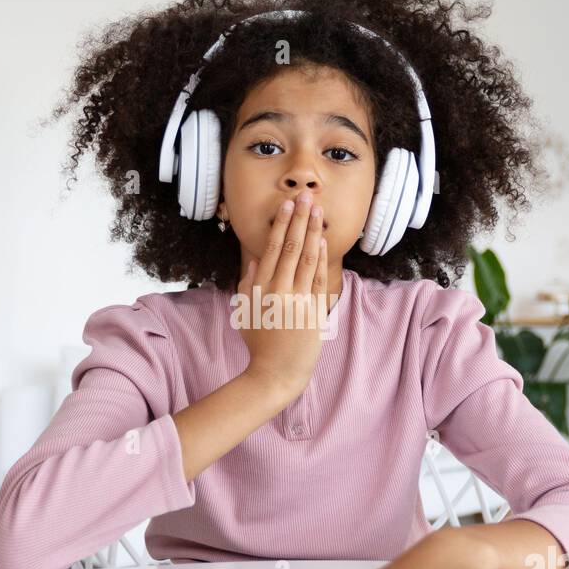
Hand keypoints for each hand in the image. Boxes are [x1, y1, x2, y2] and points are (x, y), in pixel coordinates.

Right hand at [238, 190, 327, 400]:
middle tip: (306, 196)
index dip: (281, 224)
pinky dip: (321, 256)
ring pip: (306, 257)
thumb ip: (248, 283)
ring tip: (318, 210)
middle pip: (291, 246)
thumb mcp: (245, 312)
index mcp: (259, 287)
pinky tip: (323, 239)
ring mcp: (296, 298)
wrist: (275, 372)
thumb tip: (256, 258)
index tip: (288, 205)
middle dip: (299, 219)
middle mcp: (277, 289)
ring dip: (313, 230)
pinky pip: (317, 277)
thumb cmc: (259, 343)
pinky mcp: (312, 309)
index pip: (273, 248)